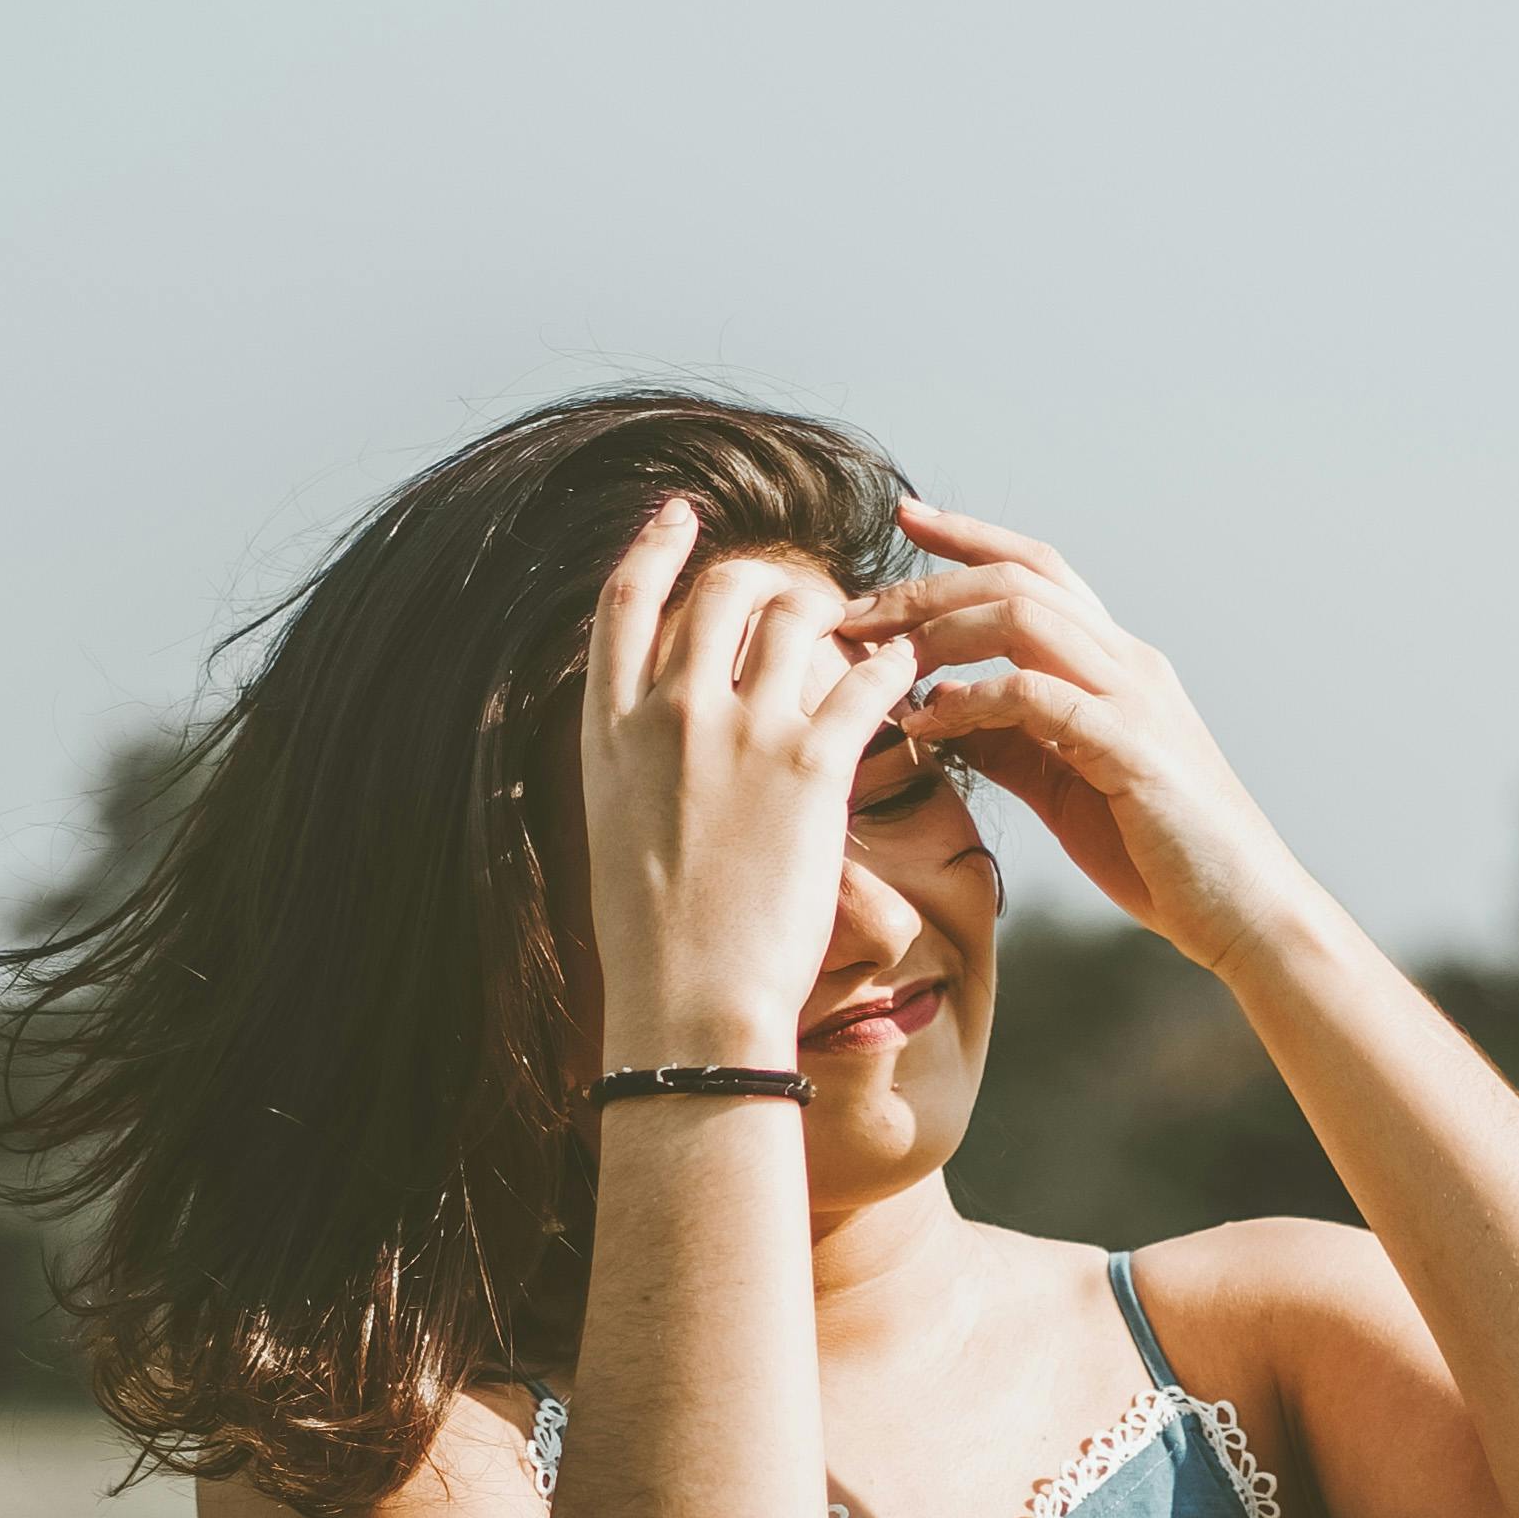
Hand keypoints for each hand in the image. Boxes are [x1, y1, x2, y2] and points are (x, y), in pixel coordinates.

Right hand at [579, 502, 916, 1062]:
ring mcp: (741, 734)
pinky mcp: (812, 767)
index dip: (655, 545)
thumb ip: (636, 760)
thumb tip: (663, 728)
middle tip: (802, 598)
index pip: (624, 603)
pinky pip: (865, 681)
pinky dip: (893, 666)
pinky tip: (908, 668)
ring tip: (864, 630)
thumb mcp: (614, 827)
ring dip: (836, 615)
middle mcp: (670, 713)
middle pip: (722, 592)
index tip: (681, 515)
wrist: (688, 1002)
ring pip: (797, 619)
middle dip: (767, 581)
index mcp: (610, 729)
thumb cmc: (652, 939)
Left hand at [885, 500, 1305, 970]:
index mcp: (1118, 664)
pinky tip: (927, 724)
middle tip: (856, 607)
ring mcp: (1136, 699)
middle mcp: (1130, 663)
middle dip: (928, 584)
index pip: (1039, 570)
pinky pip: (1036, 697)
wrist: (1243, 912)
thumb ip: (1010, 740)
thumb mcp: (1066, 784)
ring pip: (1025, 618)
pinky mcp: (1132, 749)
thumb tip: (941, 706)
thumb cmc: (1157, 853)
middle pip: (1019, 580)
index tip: (906, 515)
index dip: (971, 538)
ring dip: (940, 631)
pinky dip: (971, 702)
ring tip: (879, 662)